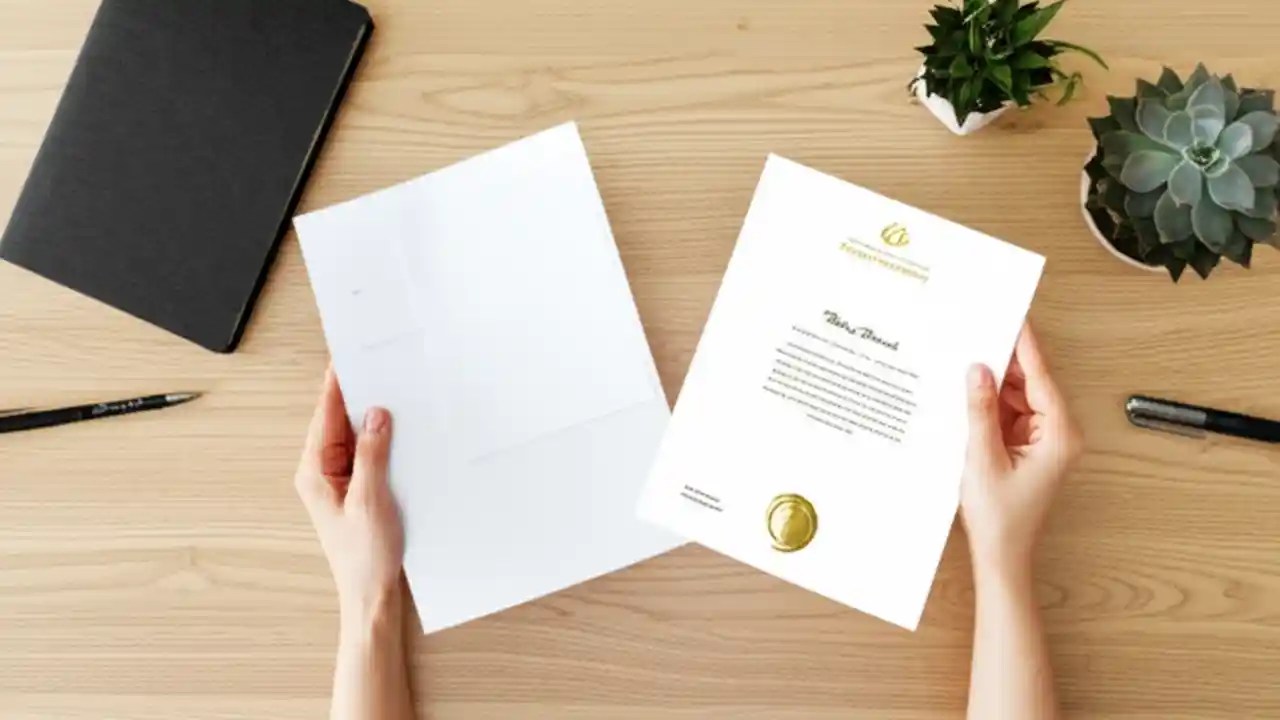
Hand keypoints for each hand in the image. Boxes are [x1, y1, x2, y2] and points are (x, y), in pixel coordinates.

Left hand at [295, 368, 404, 632]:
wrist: (371, 595)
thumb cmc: (364, 558)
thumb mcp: (370, 500)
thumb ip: (372, 454)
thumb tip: (375, 414)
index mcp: (315, 471)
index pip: (325, 415)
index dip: (337, 383)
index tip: (347, 355)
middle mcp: (323, 471)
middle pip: (340, 421)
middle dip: (360, 396)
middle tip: (382, 367)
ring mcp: (341, 479)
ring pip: (357, 436)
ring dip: (375, 420)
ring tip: (396, 395)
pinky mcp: (359, 488)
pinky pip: (369, 454)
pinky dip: (383, 441)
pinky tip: (400, 432)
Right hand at [961, 324, 1081, 578]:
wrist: (1001, 557)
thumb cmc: (1000, 519)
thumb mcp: (983, 458)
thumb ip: (980, 410)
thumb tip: (978, 371)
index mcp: (1059, 435)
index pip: (1041, 377)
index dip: (1025, 346)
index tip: (1013, 318)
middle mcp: (1057, 434)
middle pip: (1031, 384)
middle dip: (1003, 363)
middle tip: (976, 334)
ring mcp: (1042, 441)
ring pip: (1018, 398)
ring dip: (993, 386)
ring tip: (965, 363)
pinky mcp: (1026, 448)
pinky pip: (1009, 415)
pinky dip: (990, 405)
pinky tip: (968, 394)